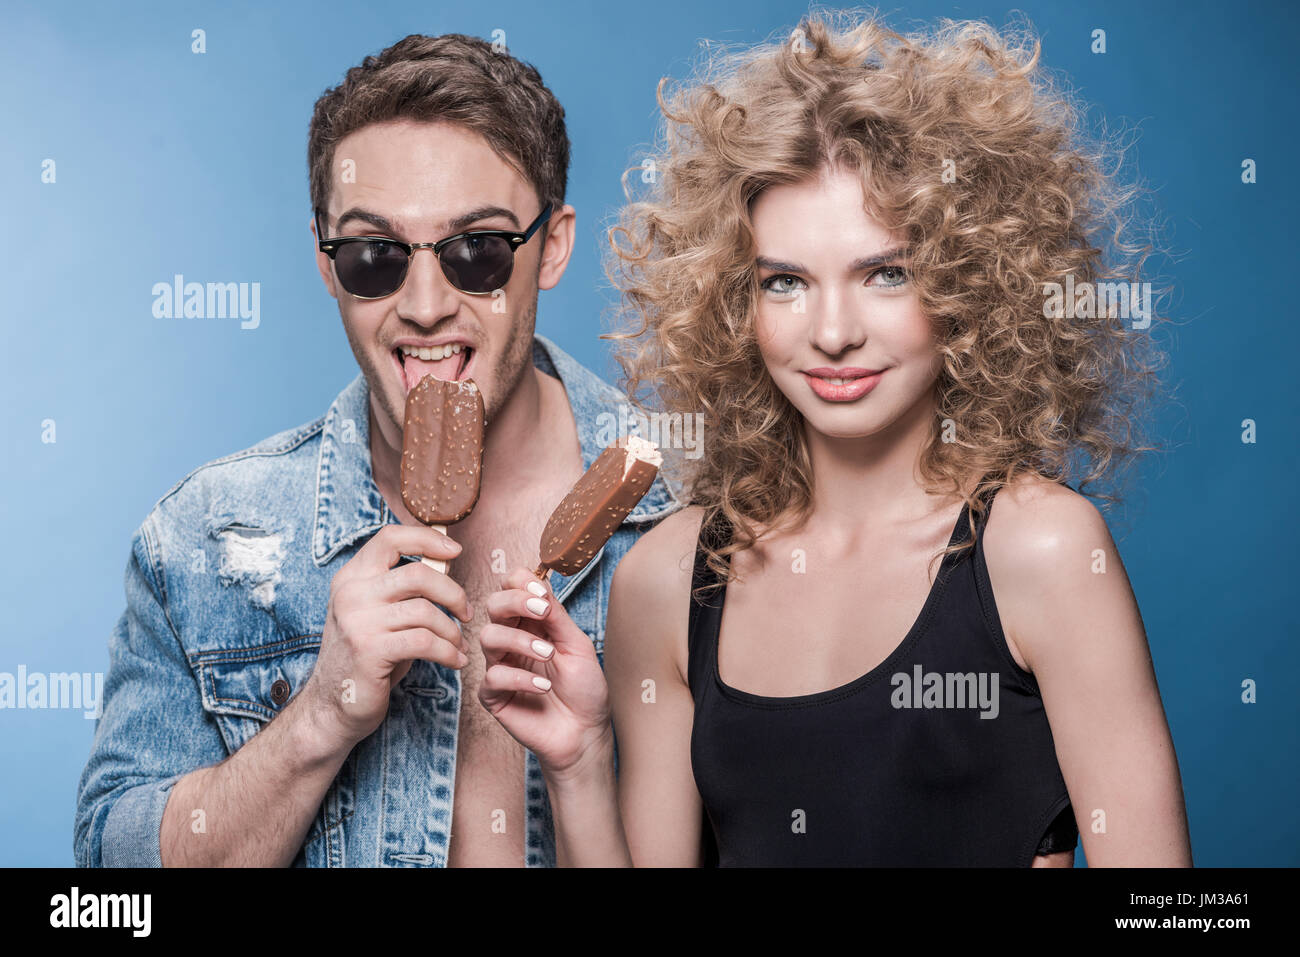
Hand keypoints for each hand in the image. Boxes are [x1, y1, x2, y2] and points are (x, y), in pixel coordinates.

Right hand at [302, 524, 471, 752]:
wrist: (332, 706)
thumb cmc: (367, 658)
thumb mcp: (379, 615)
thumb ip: (404, 590)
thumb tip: (446, 561)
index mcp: (351, 578)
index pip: (389, 537)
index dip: (426, 538)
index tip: (456, 551)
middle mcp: (351, 594)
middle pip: (418, 574)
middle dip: (453, 594)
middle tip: (466, 614)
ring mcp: (357, 621)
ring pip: (426, 611)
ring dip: (452, 631)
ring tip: (458, 645)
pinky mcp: (369, 650)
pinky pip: (425, 642)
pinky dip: (449, 652)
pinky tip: (455, 661)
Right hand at [478, 567, 611, 778]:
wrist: (586, 732)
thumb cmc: (584, 688)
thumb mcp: (578, 645)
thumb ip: (557, 617)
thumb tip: (539, 586)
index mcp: (532, 622)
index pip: (511, 588)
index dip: (520, 583)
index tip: (541, 593)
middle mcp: (512, 639)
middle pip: (493, 605)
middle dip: (515, 602)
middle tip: (542, 612)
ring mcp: (501, 666)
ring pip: (488, 637)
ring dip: (520, 641)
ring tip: (548, 655)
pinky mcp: (493, 695)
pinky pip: (493, 676)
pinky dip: (521, 678)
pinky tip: (543, 686)